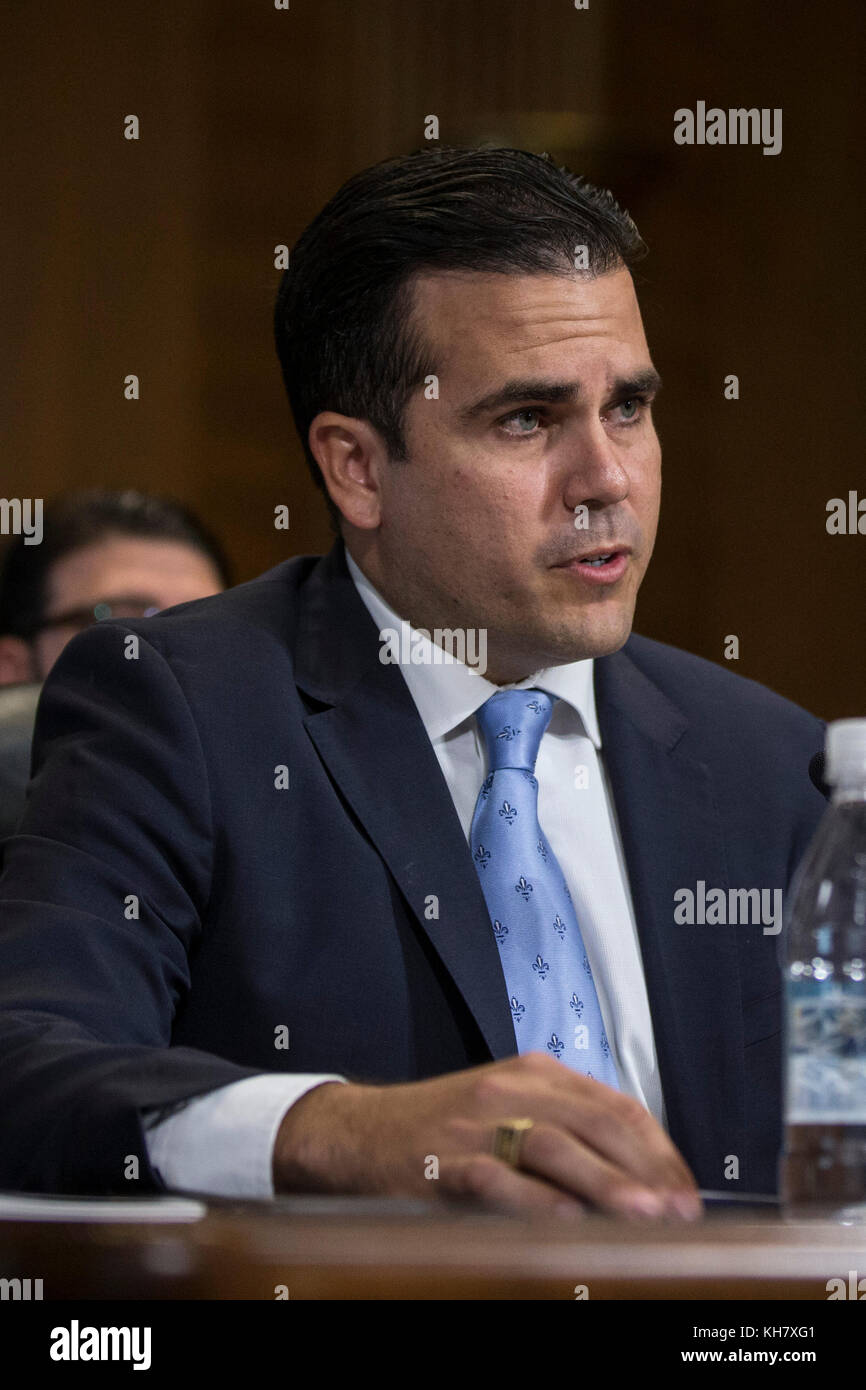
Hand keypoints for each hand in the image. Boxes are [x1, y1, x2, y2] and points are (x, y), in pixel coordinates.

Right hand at [272, 1053, 701, 1219]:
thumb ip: (566, 1122)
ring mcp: (478, 1125)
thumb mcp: (509, 1105)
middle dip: (646, 1169)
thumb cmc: (444, 1127)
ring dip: (606, 1183)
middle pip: (596, 1123)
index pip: (616, 1106)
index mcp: (536, 1074)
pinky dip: (537, 1201)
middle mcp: (512, 1090)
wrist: (360, 1131)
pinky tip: (569, 1221)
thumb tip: (639, 1172)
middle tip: (680, 1209)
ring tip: (645, 1215)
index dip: (659, 1149)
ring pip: (556, 1146)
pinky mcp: (446, 1162)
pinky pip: (499, 1181)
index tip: (686, 1189)